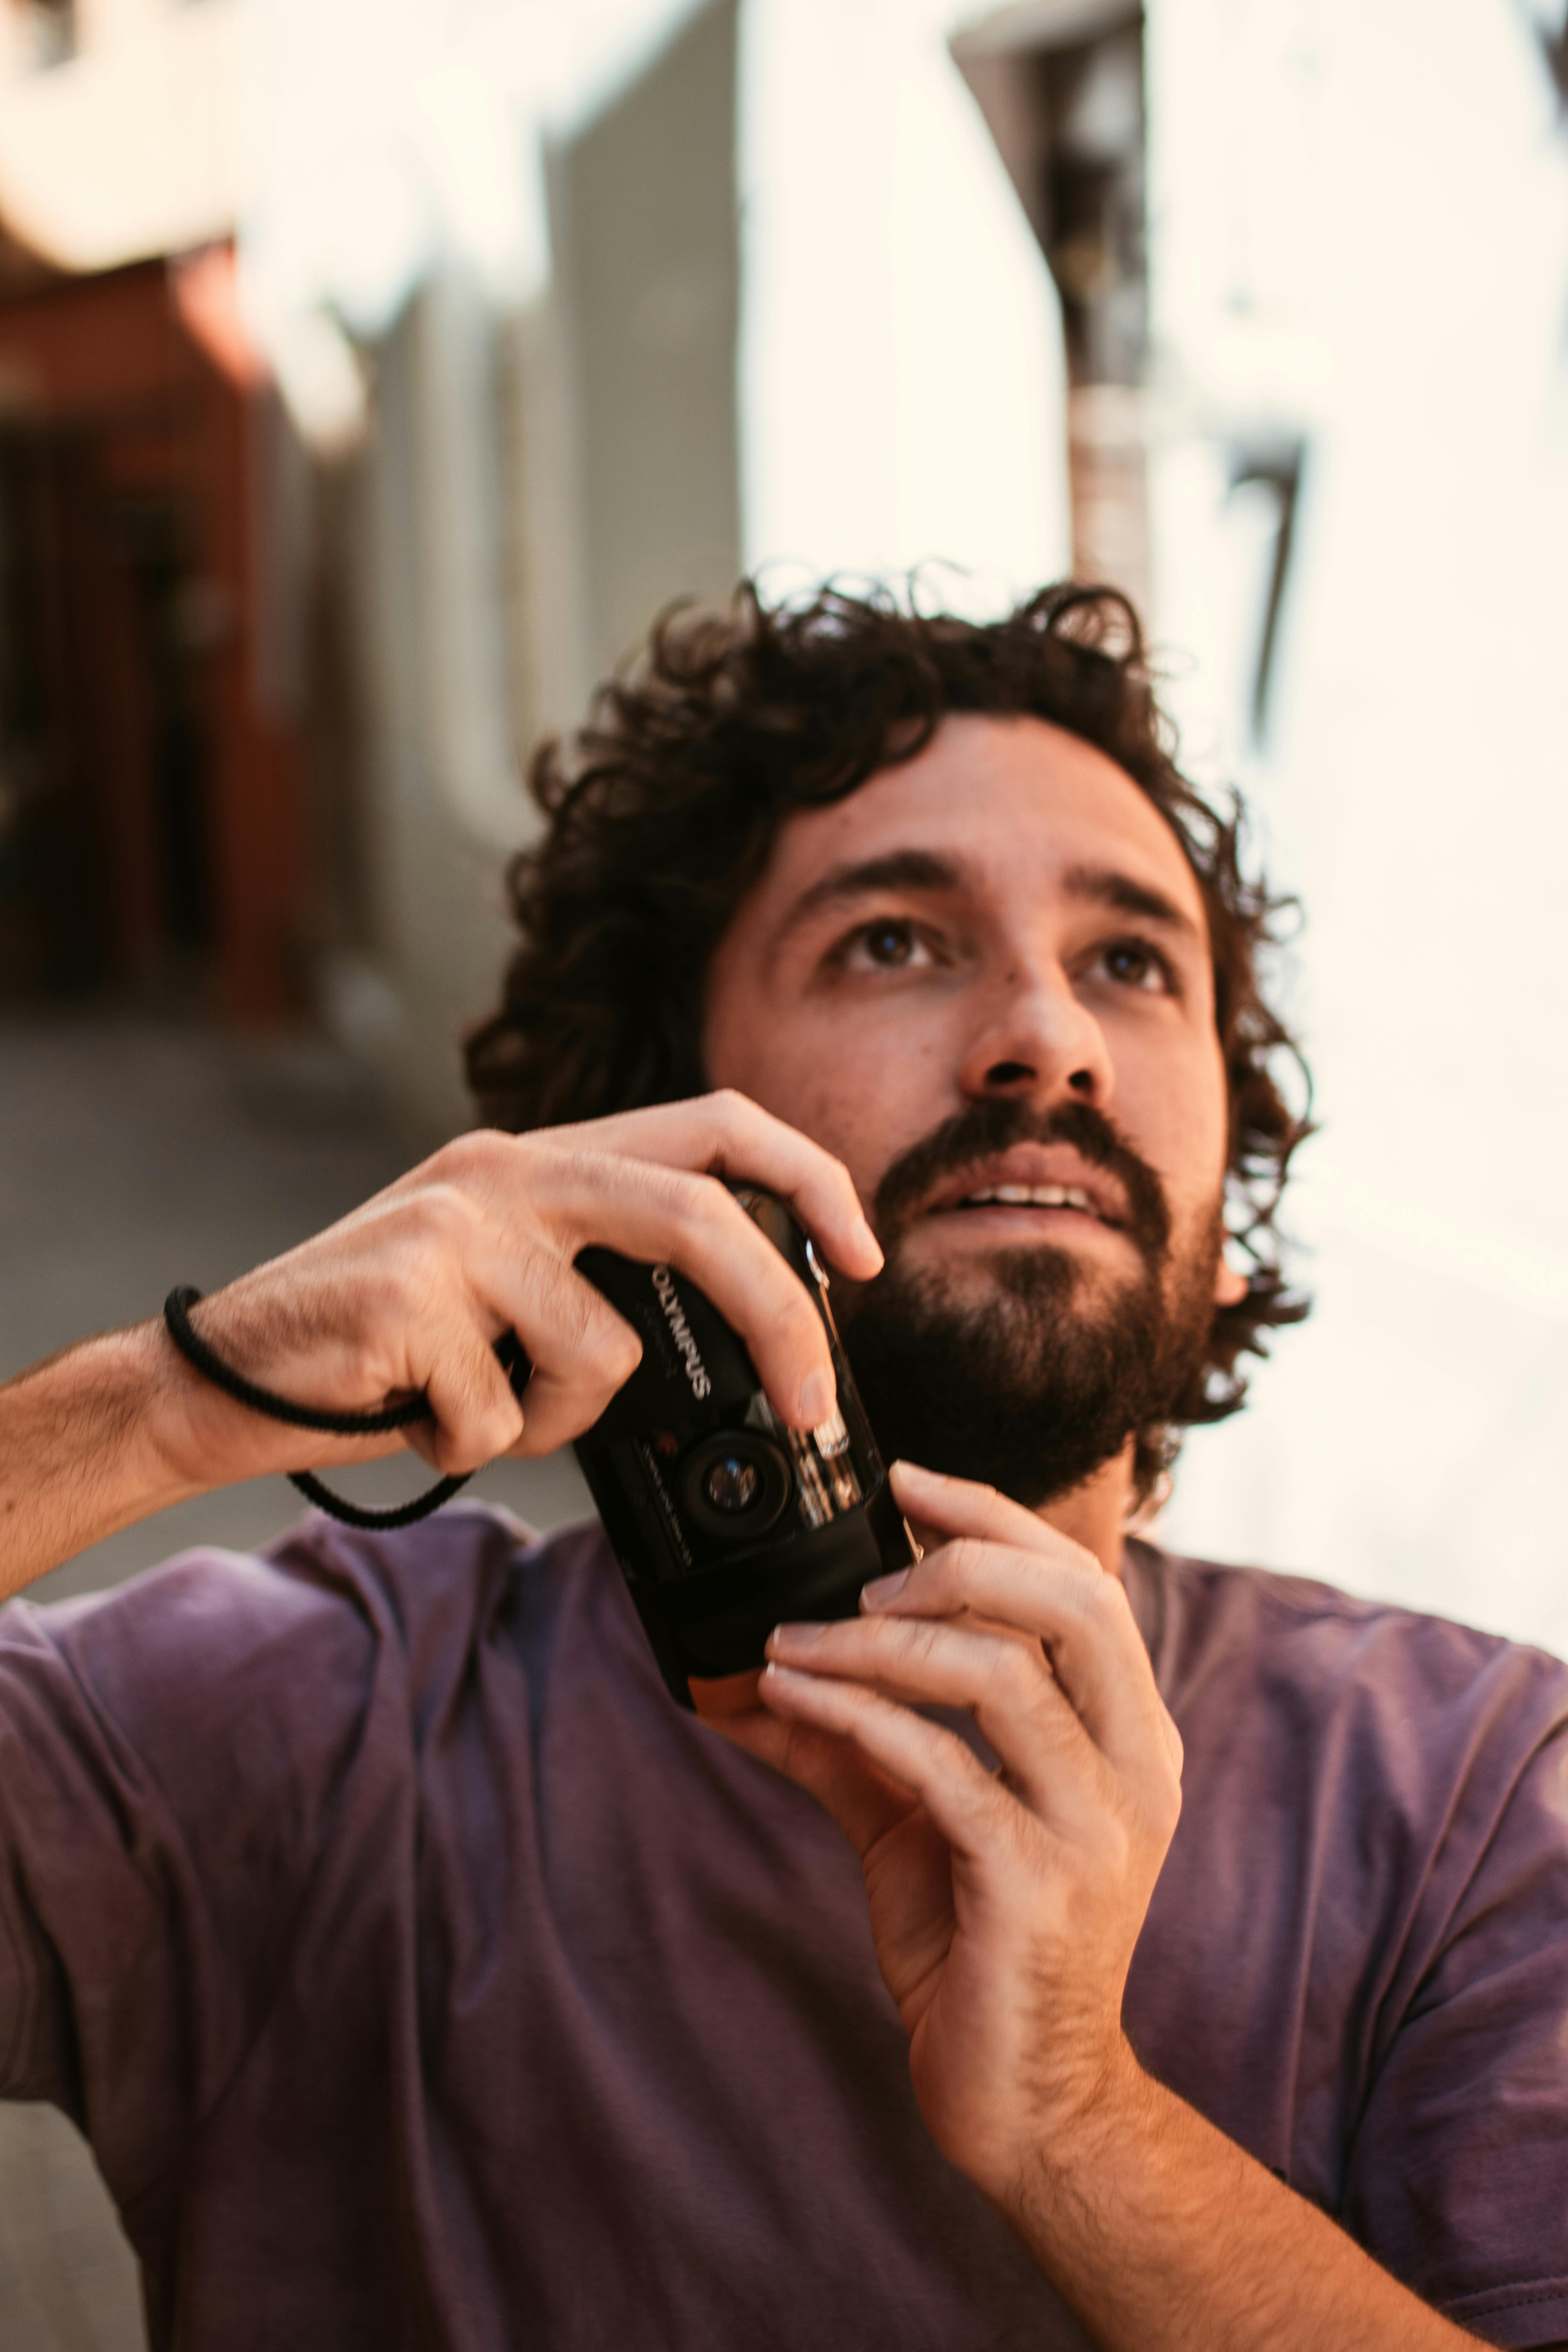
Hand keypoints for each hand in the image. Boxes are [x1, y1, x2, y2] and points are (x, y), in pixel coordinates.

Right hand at [154, 1092, 881, 1488]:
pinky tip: (415, 1415)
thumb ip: (600, 1277)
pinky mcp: (409, 1296)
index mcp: (541, 1158)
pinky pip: (508, 1415)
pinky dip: (474, 1443)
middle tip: (812, 1403)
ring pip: (603, 1352)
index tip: (866, 1255)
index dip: (810, 1177)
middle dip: (781, 1318)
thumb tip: (743, 1334)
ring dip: (558, 1417)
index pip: (714, 1124)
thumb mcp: (501, 1282)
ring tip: (481, 1404)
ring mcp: (455, 1226)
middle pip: (699, 1217)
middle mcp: (506, 1169)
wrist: (219, 1378)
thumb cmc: (378, 1348)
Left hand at [709, 1459, 1181, 2207]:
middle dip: (960, 1558)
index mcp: (1131, 1736)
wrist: (1028, 2103)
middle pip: (1072, 1604)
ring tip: (794, 1639)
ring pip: (999, 1677)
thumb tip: (742, 1671)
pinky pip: (941, 1768)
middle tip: (864, 1569)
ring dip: (879, 1641)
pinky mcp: (1037, 1888)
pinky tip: (786, 1694)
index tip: (907, 1480)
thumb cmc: (979, 1947)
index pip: (1084, 1584)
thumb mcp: (919, 1820)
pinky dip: (856, 1717)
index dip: (996, 1519)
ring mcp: (1095, 1829)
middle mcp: (1136, 1770)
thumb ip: (855, 1737)